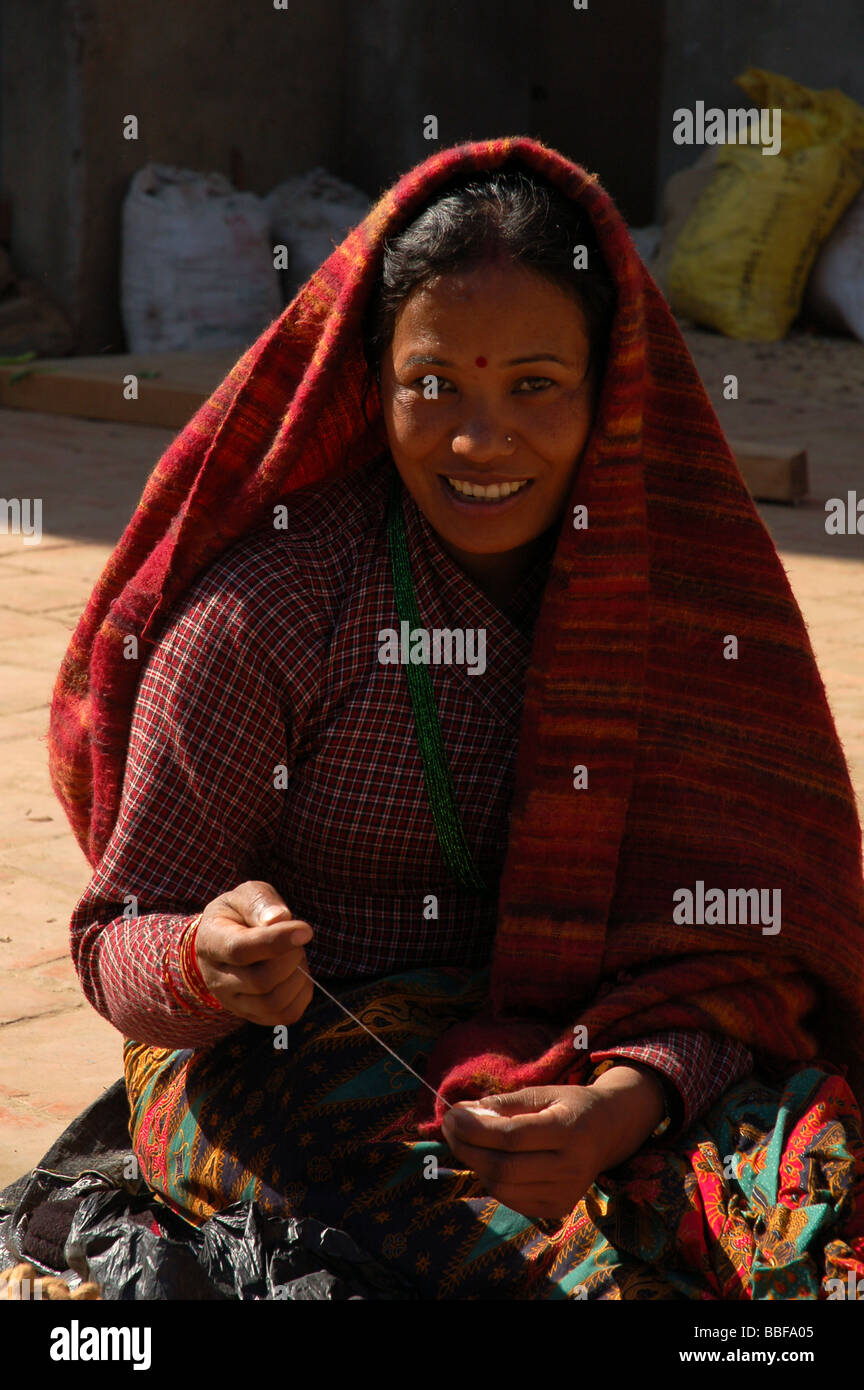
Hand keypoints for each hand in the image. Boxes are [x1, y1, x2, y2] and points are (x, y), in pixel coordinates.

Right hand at [194, 880, 314, 1026]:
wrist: (224, 942)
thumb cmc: (238, 915)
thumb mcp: (244, 895)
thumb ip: (260, 902)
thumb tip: (279, 918)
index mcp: (211, 942)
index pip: (240, 950)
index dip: (276, 941)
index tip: (305, 930)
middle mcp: (216, 979)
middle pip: (261, 980)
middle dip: (291, 957)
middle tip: (296, 939)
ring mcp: (232, 1002)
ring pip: (274, 1002)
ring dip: (298, 977)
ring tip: (295, 957)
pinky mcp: (252, 1016)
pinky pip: (285, 1015)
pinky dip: (302, 994)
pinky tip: (297, 974)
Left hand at [440, 1068, 665, 1221]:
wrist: (609, 1132)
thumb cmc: (570, 1106)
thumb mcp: (541, 1093)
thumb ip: (503, 1104)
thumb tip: (461, 1112)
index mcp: (570, 1131)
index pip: (512, 1136)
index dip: (476, 1129)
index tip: (451, 1115)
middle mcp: (572, 1167)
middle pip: (505, 1168)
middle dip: (468, 1148)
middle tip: (449, 1128)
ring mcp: (567, 1193)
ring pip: (503, 1188)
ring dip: (475, 1165)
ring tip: (464, 1141)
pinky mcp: (558, 1208)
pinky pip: (511, 1200)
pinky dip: (491, 1180)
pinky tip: (487, 1160)